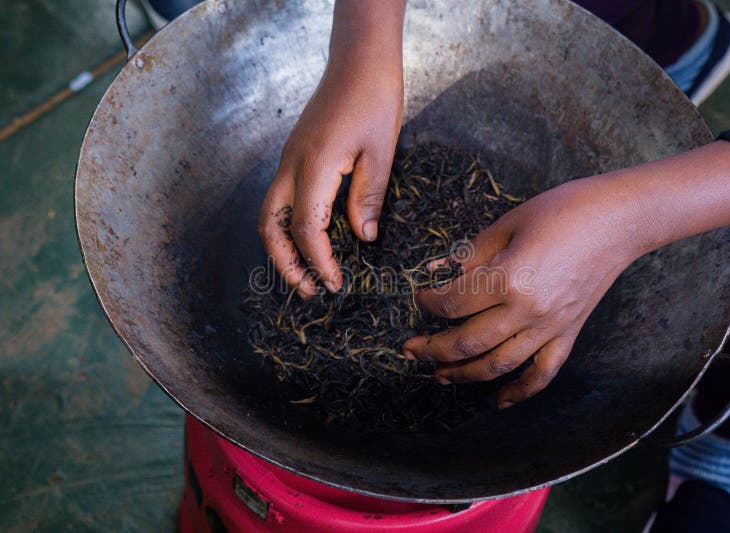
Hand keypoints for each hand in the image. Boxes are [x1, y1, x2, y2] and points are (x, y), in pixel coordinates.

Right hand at [258, 0, 404, 297]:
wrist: (358, 59)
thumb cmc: (374, 98)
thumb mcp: (381, 151)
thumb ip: (368, 197)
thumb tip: (363, 238)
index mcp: (313, 168)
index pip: (306, 231)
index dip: (319, 263)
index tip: (335, 284)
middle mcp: (291, 166)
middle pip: (271, 228)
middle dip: (285, 264)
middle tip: (309, 290)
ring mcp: (288, 160)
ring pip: (269, 214)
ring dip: (281, 248)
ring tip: (304, 272)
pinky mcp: (294, 155)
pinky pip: (281, 199)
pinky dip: (287, 227)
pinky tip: (310, 238)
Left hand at [403, 140, 729, 407]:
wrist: (618, 220)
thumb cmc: (562, 211)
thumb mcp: (508, 224)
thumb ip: (470, 255)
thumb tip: (436, 274)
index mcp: (509, 278)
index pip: (453, 304)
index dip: (428, 304)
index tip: (420, 298)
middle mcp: (528, 310)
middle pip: (468, 342)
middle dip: (433, 349)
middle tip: (412, 348)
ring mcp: (551, 327)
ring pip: (499, 365)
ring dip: (464, 375)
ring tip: (439, 375)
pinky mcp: (568, 334)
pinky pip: (542, 373)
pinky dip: (519, 391)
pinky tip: (498, 400)